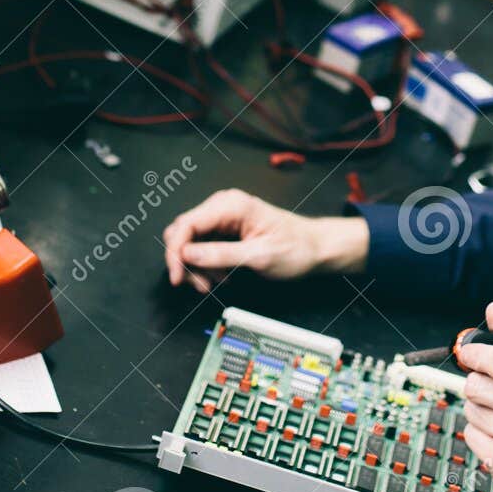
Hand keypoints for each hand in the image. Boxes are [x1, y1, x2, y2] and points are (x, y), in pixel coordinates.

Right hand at [162, 189, 367, 291]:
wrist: (317, 249)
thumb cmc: (296, 248)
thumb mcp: (259, 256)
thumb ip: (221, 255)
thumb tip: (186, 254)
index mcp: (231, 205)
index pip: (186, 224)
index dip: (175, 252)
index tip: (178, 277)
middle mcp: (223, 206)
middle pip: (183, 233)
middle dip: (187, 262)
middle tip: (202, 285)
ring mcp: (223, 218)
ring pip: (190, 243)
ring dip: (197, 267)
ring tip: (217, 283)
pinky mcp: (226, 230)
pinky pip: (203, 247)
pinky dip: (206, 265)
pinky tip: (221, 277)